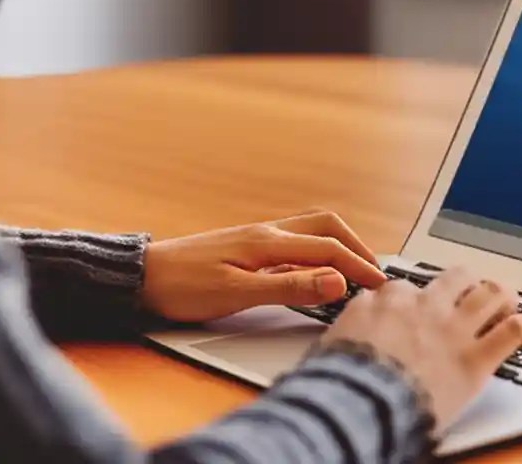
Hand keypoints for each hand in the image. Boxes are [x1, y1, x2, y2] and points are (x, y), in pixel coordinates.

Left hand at [140, 211, 386, 320]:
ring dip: (339, 244)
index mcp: (267, 242)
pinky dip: (319, 251)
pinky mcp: (247, 247)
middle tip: (376, 273)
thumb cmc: (180, 286)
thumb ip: (289, 287)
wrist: (139, 277)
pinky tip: (318, 269)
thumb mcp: (237, 294)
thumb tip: (336, 280)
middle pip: (326, 227)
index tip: (382, 286)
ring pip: (312, 230)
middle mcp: (266, 233)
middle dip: (356, 247)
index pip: (329, 250)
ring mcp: (256, 238)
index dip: (360, 267)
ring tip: (355, 268)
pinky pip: (296, 241)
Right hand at [320, 267, 521, 430]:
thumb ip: (348, 333)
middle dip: (467, 283)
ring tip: (508, 303)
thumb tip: (345, 336)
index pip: (406, 287)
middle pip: (455, 277)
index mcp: (385, 304)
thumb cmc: (339, 385)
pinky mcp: (475, 358)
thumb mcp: (331, 348)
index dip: (416, 297)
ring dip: (502, 297)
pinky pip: (513, 331)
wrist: (358, 405)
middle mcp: (423, 308)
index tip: (419, 306)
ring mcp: (452, 330)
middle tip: (472, 294)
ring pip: (490, 293)